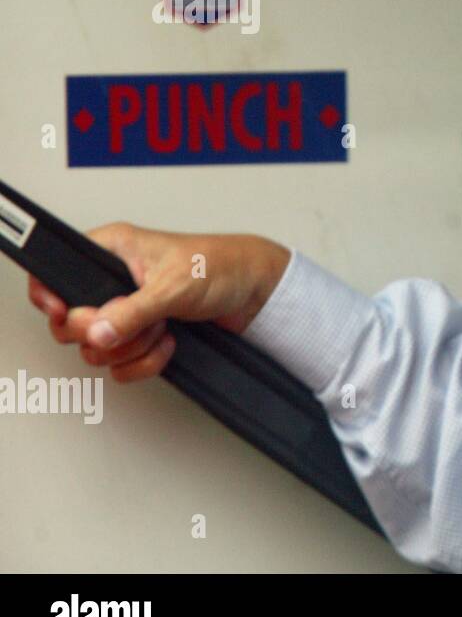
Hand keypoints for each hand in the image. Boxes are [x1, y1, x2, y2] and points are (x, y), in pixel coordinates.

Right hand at [27, 223, 289, 381]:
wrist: (256, 292)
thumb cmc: (222, 267)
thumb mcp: (174, 286)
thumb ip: (133, 311)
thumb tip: (97, 334)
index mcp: (112, 251)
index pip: (56, 273)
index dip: (51, 298)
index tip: (66, 315)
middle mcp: (113, 281)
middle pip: (72, 324)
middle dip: (103, 333)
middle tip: (132, 324)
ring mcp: (128, 311)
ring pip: (98, 349)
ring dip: (132, 348)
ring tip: (161, 329)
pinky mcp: (144, 336)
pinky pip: (122, 365)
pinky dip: (145, 363)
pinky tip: (169, 343)